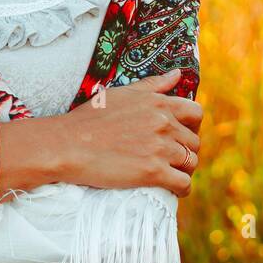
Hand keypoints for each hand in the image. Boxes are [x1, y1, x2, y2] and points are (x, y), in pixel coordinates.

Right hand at [56, 68, 202, 197]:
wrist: (67, 144)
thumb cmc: (89, 118)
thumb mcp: (122, 93)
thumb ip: (153, 85)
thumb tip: (177, 74)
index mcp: (157, 103)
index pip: (194, 113)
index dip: (193, 126)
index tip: (182, 134)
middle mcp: (163, 123)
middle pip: (194, 141)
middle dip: (187, 150)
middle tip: (173, 159)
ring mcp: (160, 148)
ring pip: (191, 162)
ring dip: (185, 170)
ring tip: (172, 174)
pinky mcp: (153, 172)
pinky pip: (182, 183)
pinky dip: (182, 188)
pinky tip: (173, 189)